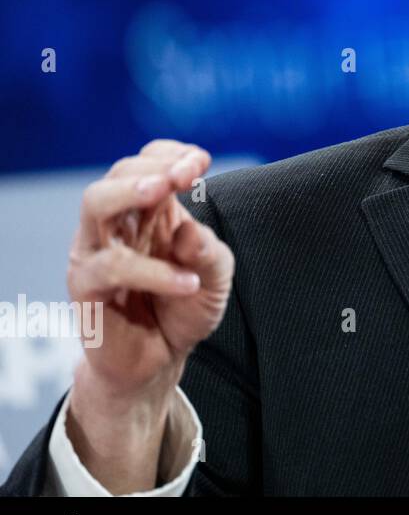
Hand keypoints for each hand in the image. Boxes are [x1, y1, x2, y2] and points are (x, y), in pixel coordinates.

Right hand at [64, 140, 233, 491]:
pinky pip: (112, 268)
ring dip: (131, 192)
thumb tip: (187, 230)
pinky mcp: (86, 289)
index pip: (146, 165)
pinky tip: (187, 282)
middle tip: (183, 173)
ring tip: (167, 192)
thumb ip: (207, 249)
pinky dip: (154, 271)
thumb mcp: (215, 275)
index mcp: (146, 212)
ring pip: (95, 206)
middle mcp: (116, 226)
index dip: (170, 156)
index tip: (202, 160)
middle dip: (150, 167)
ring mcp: (96, 254)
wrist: (160, 359)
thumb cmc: (184, 307)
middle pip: (115, 176)